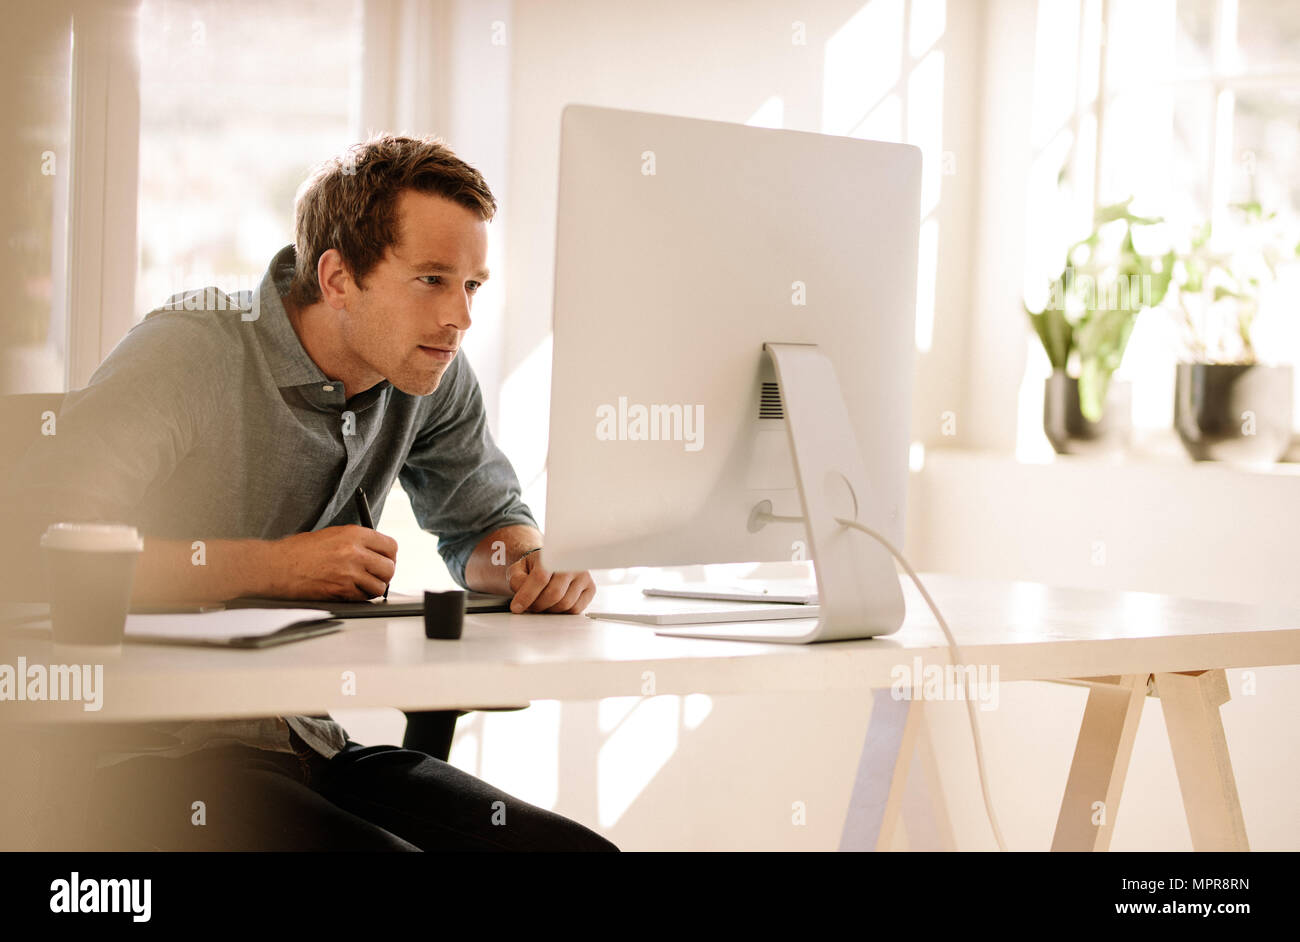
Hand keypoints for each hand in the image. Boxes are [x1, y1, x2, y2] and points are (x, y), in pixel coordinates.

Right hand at [268, 525, 396, 599]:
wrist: (275, 566)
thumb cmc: (297, 551)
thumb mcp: (331, 535)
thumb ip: (356, 541)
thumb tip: (375, 552)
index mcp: (353, 534)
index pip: (390, 546)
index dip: (390, 555)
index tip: (386, 560)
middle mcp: (354, 552)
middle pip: (389, 567)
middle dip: (385, 573)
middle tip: (376, 575)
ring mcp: (349, 573)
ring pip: (380, 586)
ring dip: (374, 588)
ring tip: (363, 585)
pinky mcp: (341, 591)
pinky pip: (364, 597)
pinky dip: (361, 597)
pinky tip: (351, 591)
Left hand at [506, 550, 594, 613]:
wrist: (553, 561)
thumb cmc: (535, 566)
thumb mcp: (519, 568)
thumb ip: (516, 579)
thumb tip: (521, 597)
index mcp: (552, 555)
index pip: (540, 578)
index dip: (526, 595)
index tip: (516, 607)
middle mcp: (571, 563)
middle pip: (553, 594)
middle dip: (537, 605)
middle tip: (530, 606)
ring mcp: (583, 576)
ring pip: (565, 604)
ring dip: (549, 610)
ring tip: (542, 603)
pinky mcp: (591, 588)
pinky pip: (576, 609)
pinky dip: (562, 612)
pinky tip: (556, 604)